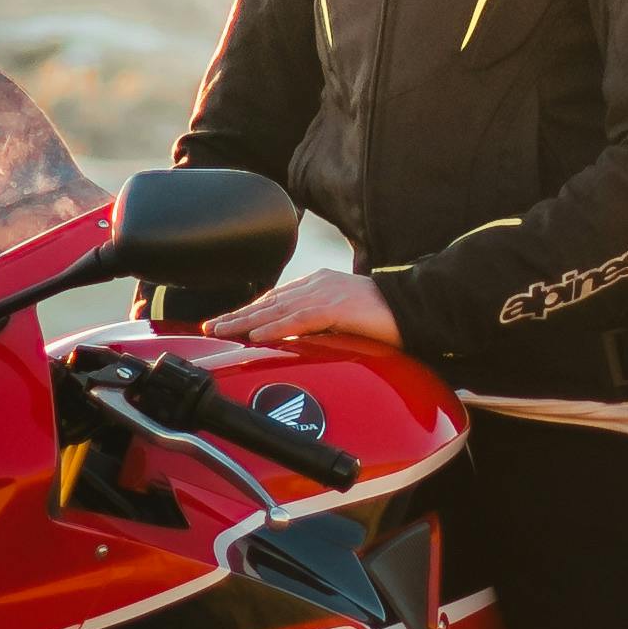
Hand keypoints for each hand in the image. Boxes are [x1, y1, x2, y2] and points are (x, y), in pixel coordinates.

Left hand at [221, 272, 400, 358]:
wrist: (416, 309)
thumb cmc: (387, 318)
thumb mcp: (347, 320)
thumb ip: (325, 326)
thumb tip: (306, 343)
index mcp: (320, 286)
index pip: (277, 299)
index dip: (250, 311)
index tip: (227, 323)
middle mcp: (318, 285)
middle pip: (270, 301)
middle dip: (239, 315)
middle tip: (211, 328)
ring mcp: (327, 294)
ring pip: (277, 309)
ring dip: (246, 321)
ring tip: (222, 331)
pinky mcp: (337, 308)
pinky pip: (300, 320)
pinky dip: (276, 327)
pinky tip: (257, 335)